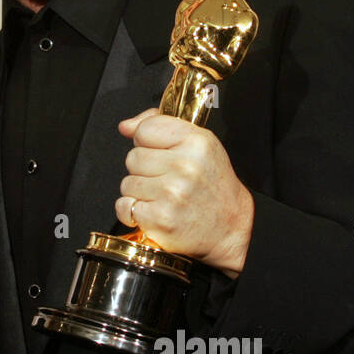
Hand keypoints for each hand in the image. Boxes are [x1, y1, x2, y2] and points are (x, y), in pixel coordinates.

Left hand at [116, 108, 252, 278]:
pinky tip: (155, 211)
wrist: (229, 227)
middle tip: (168, 180)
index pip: (145, 129)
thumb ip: (160, 125)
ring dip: (140, 192)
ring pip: (127, 183)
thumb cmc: (212, 185)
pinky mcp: (160, 219)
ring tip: (165, 197)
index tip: (163, 154)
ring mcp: (172, 194)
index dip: (148, 142)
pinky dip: (133, 212)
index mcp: (197, 142)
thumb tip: (125, 126)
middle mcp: (186, 166)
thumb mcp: (198, 144)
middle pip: (133, 157)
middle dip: (144, 170)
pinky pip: (124, 207)